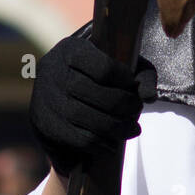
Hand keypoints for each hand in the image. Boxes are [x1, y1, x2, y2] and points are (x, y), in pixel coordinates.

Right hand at [28, 28, 156, 177]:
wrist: (58, 98)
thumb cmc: (95, 77)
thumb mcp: (118, 66)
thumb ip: (141, 74)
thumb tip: (150, 96)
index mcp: (70, 50)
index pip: (104, 68)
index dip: (124, 79)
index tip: (133, 85)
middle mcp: (52, 71)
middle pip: (97, 93)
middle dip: (124, 105)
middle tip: (137, 110)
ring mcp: (45, 99)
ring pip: (88, 118)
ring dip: (117, 128)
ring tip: (133, 129)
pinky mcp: (44, 123)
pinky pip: (78, 138)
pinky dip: (100, 144)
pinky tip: (112, 143)